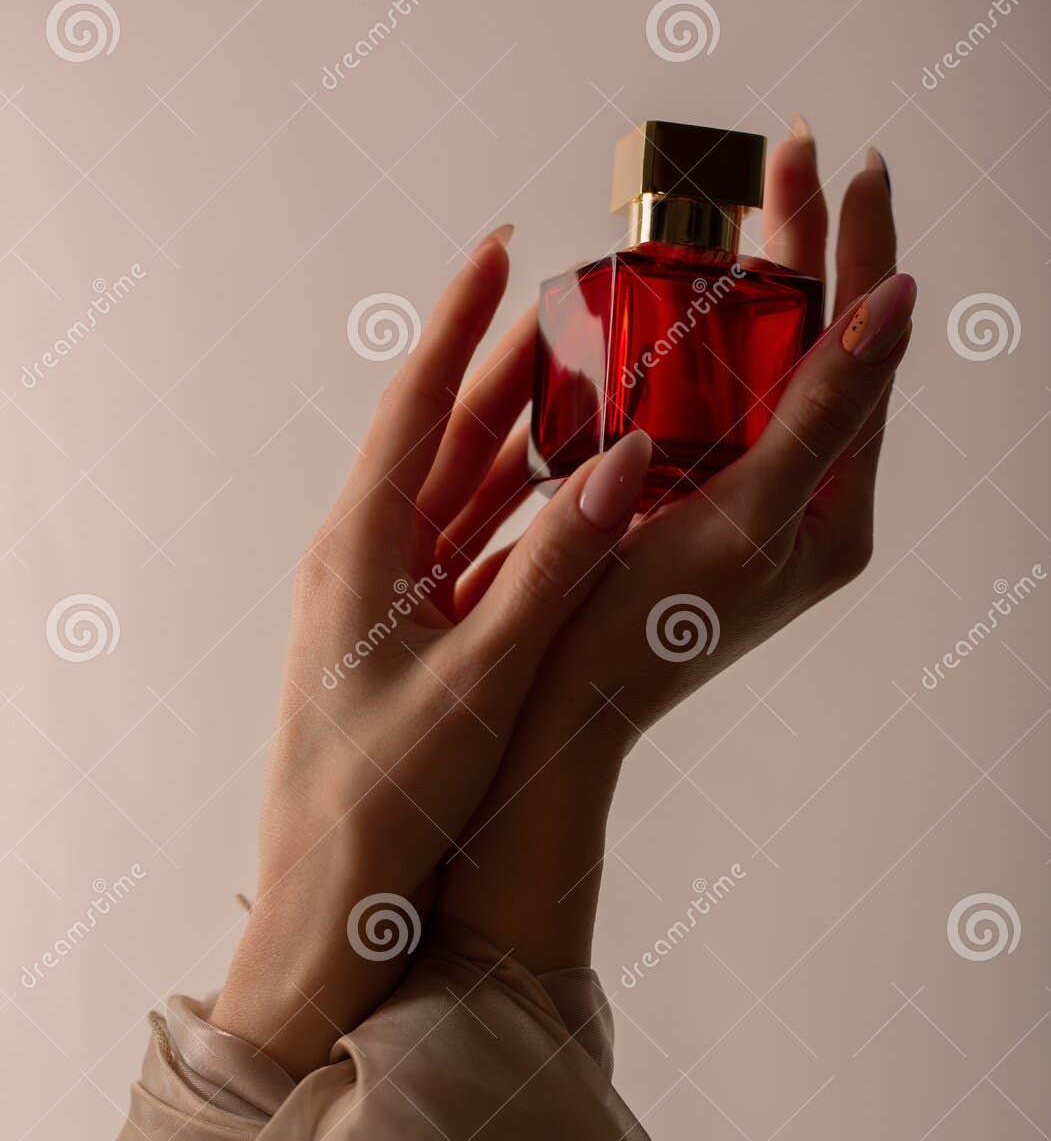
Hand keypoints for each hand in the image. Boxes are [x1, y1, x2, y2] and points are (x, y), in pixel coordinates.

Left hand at [211, 229, 652, 1074]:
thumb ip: (556, 565)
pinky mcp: (404, 641)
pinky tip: (567, 503)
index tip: (501, 245)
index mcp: (360, 546)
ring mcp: (382, 600)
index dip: (461, 320)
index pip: (415, 402)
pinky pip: (467, 553)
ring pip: (458, 494)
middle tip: (567, 305)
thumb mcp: (480, 673)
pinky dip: (517, 519)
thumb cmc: (386, 795)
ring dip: (517, 441)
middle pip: (440, 438)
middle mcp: (364, 558)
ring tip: (582, 383)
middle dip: (503, 369)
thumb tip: (630, 462)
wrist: (330, 895)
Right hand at [439, 139, 914, 968]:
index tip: (841, 164)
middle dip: (805, 250)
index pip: (867, 353)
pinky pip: (713, 404)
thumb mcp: (754, 512)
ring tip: (736, 211)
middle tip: (780, 162)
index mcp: (835, 512)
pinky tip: (674, 302)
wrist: (555, 710)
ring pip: (764, 369)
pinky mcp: (691, 510)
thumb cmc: (646, 631)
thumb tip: (901, 300)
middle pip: (819, 350)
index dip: (858, 251)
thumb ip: (825, 410)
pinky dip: (702, 341)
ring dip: (755, 284)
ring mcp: (747, 508)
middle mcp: (804, 508)